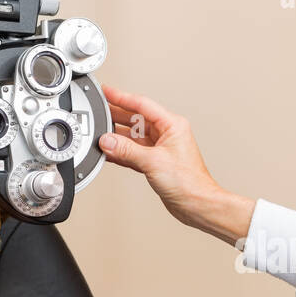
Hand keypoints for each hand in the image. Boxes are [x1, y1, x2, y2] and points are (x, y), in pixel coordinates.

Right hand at [97, 84, 253, 244]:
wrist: (197, 204)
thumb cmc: (189, 182)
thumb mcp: (153, 162)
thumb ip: (127, 150)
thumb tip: (107, 141)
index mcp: (172, 125)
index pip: (142, 105)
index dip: (122, 97)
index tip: (107, 92)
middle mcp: (167, 134)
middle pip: (135, 119)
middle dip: (116, 116)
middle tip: (97, 112)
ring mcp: (160, 148)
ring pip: (133, 137)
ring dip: (117, 137)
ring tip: (99, 134)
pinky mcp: (155, 162)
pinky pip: (133, 152)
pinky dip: (121, 152)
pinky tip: (109, 152)